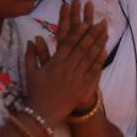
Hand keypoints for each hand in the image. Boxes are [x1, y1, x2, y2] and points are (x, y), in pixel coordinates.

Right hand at [23, 0, 108, 126]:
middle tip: (101, 23)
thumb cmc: (36, 92)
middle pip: (82, 48)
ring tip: (106, 33)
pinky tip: (105, 51)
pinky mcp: (82, 87)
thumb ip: (31, 54)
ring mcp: (76, 78)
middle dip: (93, 34)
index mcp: (54, 63)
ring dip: (99, 44)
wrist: (42, 113)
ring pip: (90, 57)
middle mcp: (67, 68)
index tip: (85, 23)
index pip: (68, 44)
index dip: (78, 32)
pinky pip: (93, 72)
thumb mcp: (30, 72)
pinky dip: (99, 61)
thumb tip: (32, 39)